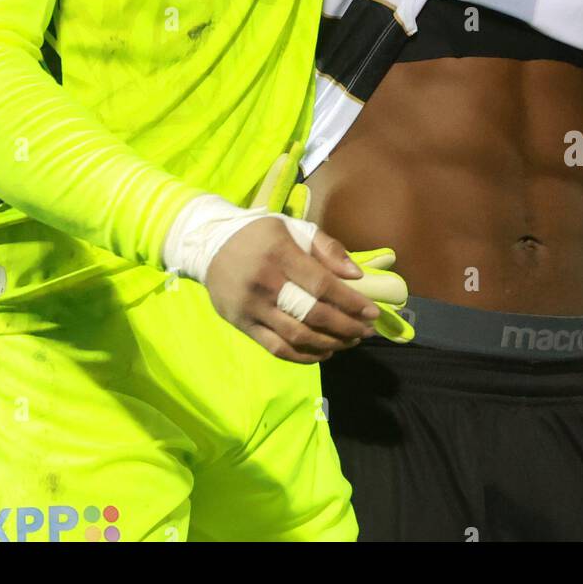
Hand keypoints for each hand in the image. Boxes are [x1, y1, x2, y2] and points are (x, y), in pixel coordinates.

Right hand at [205, 217, 380, 363]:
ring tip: (350, 342)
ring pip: (296, 336)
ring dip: (329, 344)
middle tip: (366, 331)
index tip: (372, 312)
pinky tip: (324, 352)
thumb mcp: (293, 228)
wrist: (210, 245)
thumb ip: (327, 248)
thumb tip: (357, 276)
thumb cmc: (260, 236)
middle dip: (346, 327)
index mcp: (280, 254)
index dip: (350, 302)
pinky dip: (304, 355)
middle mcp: (264, 282)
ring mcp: (251, 307)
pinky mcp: (242, 325)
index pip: (321, 285)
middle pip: (312, 314)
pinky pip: (277, 348)